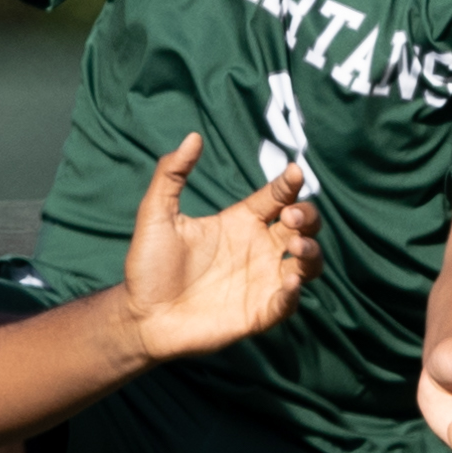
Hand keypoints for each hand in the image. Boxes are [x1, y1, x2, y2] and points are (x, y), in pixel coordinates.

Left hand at [117, 135, 319, 362]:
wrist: (140, 316)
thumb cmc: (148, 266)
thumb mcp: (156, 213)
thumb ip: (171, 174)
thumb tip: (193, 136)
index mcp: (240, 221)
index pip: (278, 196)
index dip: (289, 183)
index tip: (293, 172)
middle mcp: (258, 248)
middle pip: (302, 225)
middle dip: (306, 216)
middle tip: (289, 217)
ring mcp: (261, 280)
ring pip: (307, 262)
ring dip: (311, 251)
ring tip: (296, 246)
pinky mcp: (259, 312)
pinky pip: (288, 302)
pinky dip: (295, 293)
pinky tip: (289, 282)